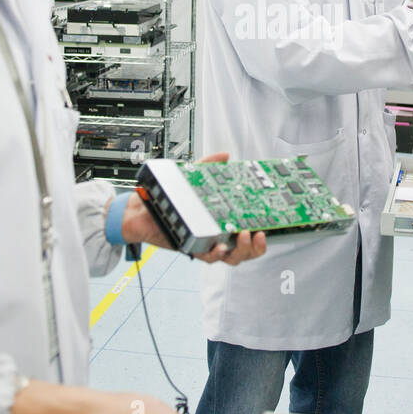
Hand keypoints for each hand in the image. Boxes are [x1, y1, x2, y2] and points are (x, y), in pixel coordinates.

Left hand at [119, 152, 266, 264]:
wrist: (139, 210)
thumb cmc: (166, 198)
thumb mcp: (191, 178)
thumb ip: (208, 167)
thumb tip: (225, 155)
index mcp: (221, 221)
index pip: (247, 228)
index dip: (262, 228)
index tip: (272, 219)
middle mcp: (216, 235)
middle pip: (245, 249)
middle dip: (257, 246)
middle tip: (259, 234)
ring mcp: (205, 243)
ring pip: (232, 258)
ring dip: (242, 251)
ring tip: (244, 237)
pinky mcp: (191, 248)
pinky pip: (208, 257)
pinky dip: (216, 253)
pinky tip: (221, 246)